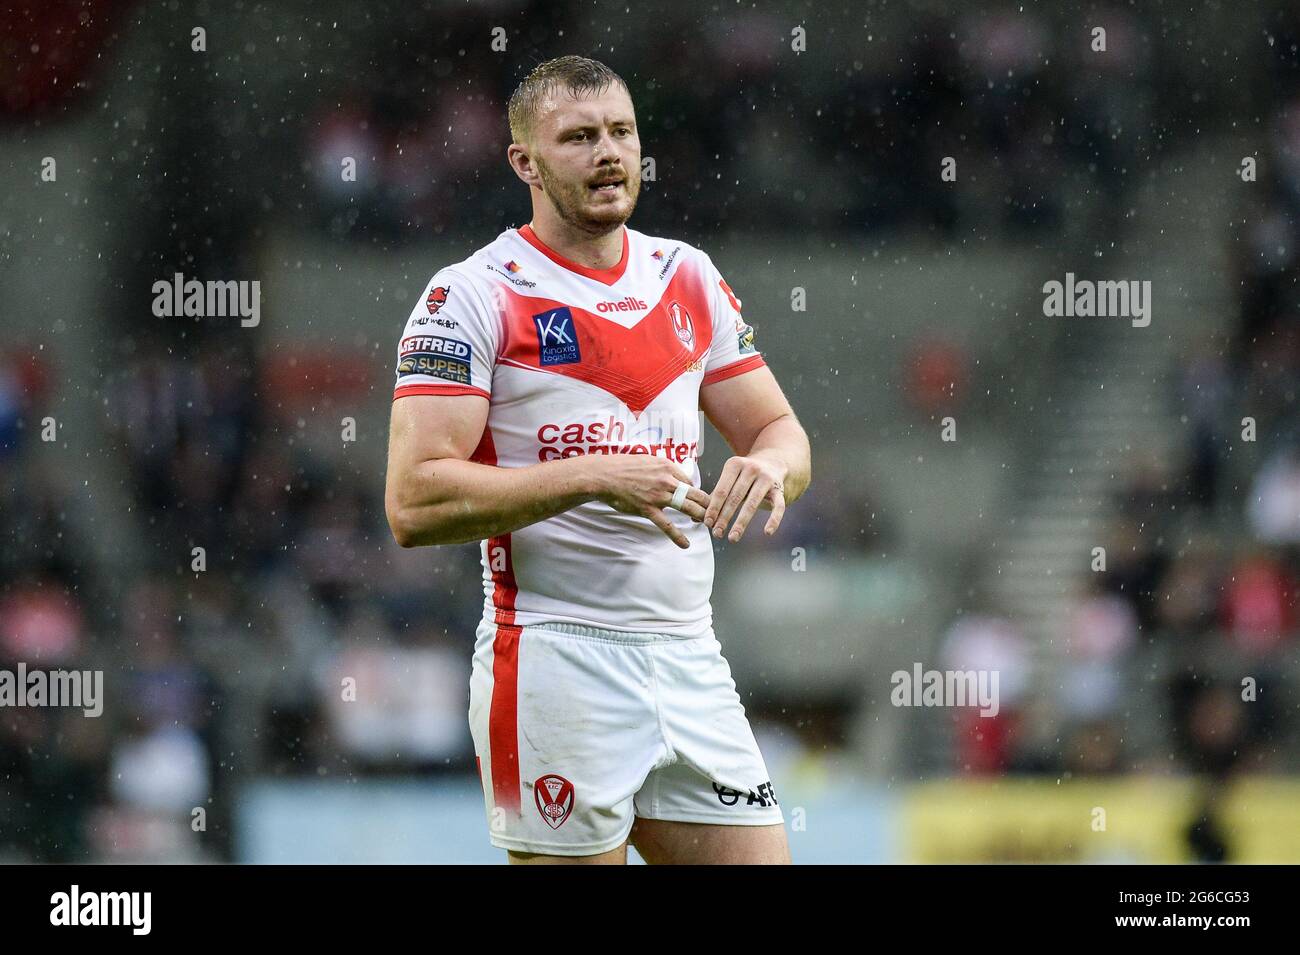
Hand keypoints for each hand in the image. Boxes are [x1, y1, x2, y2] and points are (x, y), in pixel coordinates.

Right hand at [589, 454, 711, 548]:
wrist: (605, 475)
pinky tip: (685, 544)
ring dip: (701, 517)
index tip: (699, 501)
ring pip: (688, 507)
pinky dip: (677, 536)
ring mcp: (659, 495)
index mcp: (668, 467)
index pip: (690, 482)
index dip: (696, 492)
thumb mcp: (648, 461)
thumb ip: (662, 468)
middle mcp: (667, 480)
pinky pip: (666, 524)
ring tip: (710, 526)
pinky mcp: (648, 509)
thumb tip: (673, 475)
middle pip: (696, 494)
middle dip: (708, 505)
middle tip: (715, 514)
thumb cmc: (623, 467)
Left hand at [704, 455, 786, 542]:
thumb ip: (715, 497)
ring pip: (753, 503)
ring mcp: (766, 478)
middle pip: (735, 497)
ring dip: (741, 522)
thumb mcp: (730, 479)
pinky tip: (767, 532)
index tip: (708, 523)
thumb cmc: (744, 476)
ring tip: (733, 538)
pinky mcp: (779, 489)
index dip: (714, 508)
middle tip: (717, 534)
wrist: (773, 463)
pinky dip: (774, 520)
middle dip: (724, 518)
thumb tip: (696, 518)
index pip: (722, 490)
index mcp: (735, 464)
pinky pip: (778, 506)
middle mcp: (751, 469)